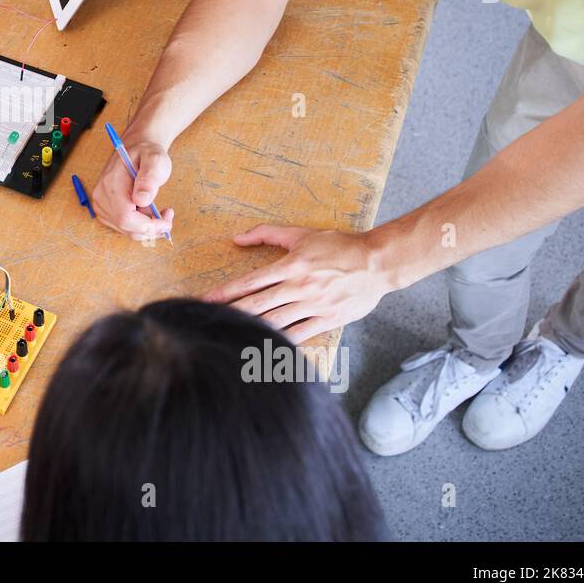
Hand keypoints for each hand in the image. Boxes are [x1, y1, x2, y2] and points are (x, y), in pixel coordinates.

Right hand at [89, 136, 173, 240]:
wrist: (136, 148)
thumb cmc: (147, 154)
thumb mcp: (155, 160)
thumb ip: (149, 179)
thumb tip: (142, 200)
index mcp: (111, 184)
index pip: (125, 217)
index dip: (148, 226)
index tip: (167, 221)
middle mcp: (101, 197)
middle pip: (127, 227)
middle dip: (151, 227)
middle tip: (168, 214)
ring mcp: (101, 205)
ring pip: (127, 230)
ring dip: (147, 225)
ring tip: (158, 208)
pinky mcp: (105, 210)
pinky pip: (124, 227)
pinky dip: (140, 224)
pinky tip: (147, 210)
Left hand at [203, 224, 398, 342]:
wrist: (377, 262)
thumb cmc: (339, 246)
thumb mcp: (302, 234)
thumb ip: (267, 234)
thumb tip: (237, 238)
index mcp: (290, 266)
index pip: (250, 281)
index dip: (225, 292)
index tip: (206, 300)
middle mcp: (299, 287)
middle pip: (257, 304)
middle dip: (231, 313)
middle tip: (209, 320)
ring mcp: (313, 305)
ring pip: (275, 321)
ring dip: (252, 329)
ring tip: (231, 336)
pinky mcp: (328, 319)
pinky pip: (300, 335)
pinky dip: (282, 343)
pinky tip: (265, 348)